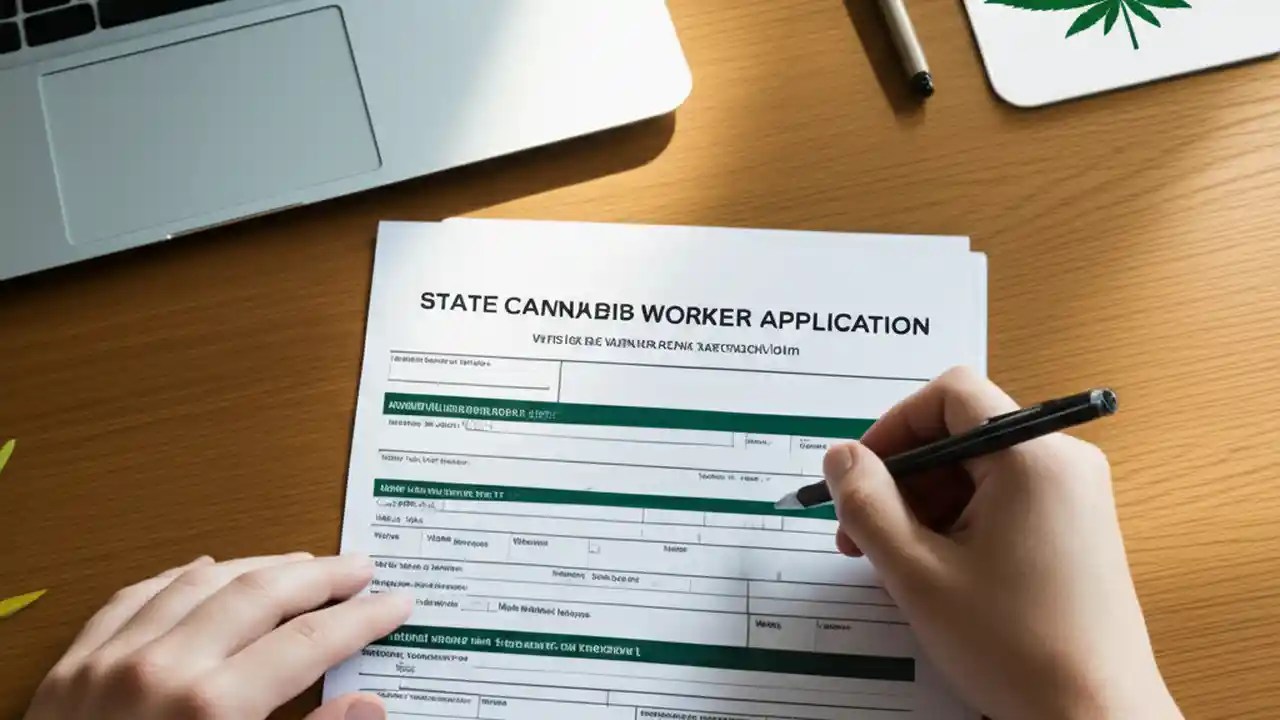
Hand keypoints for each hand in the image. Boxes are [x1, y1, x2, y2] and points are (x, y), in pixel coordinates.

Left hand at [24, 553, 410, 719]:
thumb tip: (369, 705)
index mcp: (214, 709)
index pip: (311, 642)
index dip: (362, 620)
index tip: (395, 604)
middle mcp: (164, 669)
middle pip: (262, 595)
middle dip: (320, 577)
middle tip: (358, 567)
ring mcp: (111, 662)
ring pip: (200, 582)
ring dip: (257, 566)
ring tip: (298, 563)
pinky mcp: (71, 668)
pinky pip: (133, 597)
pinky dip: (177, 578)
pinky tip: (205, 569)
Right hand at [826, 368, 1181, 719]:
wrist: (1096, 718)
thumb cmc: (1019, 651)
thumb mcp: (917, 573)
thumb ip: (867, 505)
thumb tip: (840, 458)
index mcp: (1034, 458)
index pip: (951, 394)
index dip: (893, 426)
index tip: (859, 473)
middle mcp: (1063, 463)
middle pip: (961, 434)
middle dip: (901, 477)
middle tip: (860, 531)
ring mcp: (1074, 496)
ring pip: (977, 470)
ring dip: (924, 505)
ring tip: (893, 561)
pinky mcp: (1073, 527)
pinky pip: (1002, 499)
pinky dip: (958, 523)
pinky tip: (933, 570)